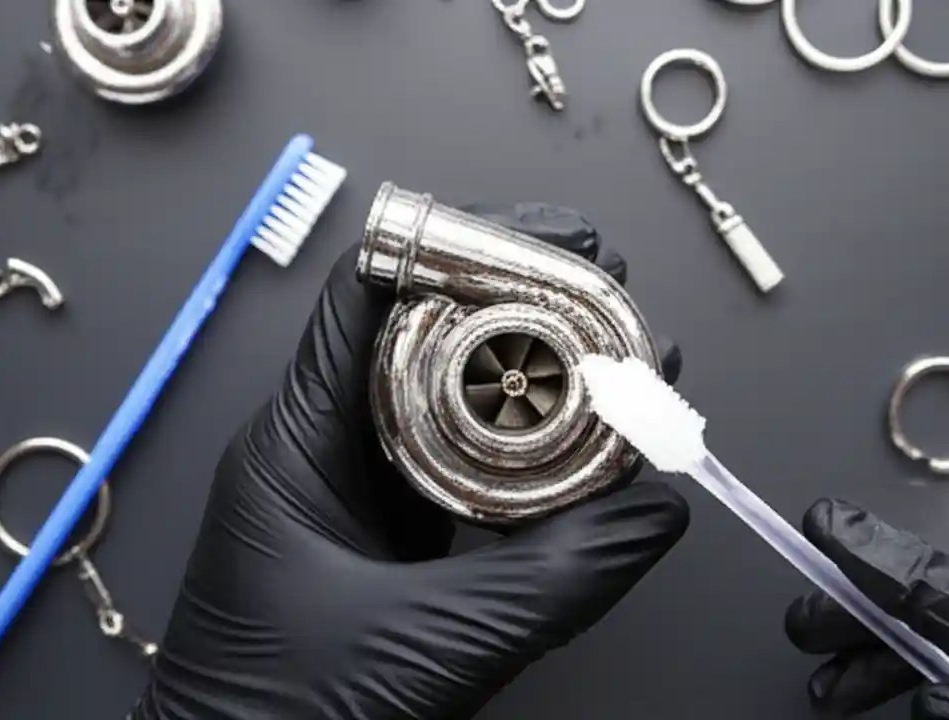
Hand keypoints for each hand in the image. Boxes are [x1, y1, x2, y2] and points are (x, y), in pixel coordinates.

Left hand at [132, 204, 688, 719]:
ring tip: (617, 354)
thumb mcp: (428, 644)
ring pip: (447, 396)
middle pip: (422, 331)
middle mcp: (320, 449)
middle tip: (610, 290)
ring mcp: (353, 490)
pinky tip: (581, 441)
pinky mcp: (385, 533)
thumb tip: (655, 512)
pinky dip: (523, 445)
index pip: (367, 293)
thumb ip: (553, 581)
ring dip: (531, 372)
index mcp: (293, 444)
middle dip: (523, 302)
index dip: (461, 245)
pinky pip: (458, 464)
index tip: (553, 238)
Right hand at [784, 499, 948, 718]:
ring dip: (877, 651)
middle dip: (857, 610)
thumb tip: (930, 698)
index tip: (827, 525)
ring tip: (828, 685)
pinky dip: (914, 660)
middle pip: (930, 600)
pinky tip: (882, 683)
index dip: (880, 558)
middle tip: (803, 625)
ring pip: (938, 624)